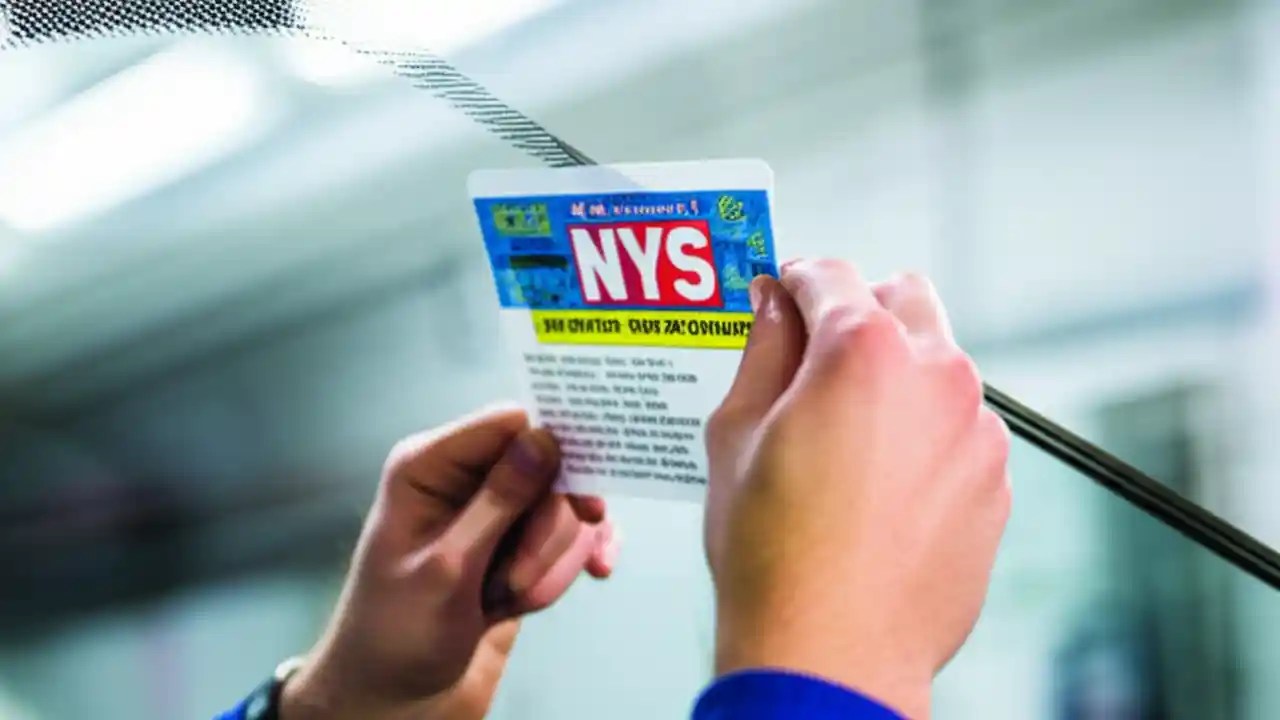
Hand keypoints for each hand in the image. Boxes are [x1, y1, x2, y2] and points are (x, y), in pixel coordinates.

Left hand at [282, 406, 617, 719]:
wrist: (397, 701)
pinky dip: (581, 558)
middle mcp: (465, 481)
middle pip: (549, 470)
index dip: (552, 451)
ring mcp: (498, 516)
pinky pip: (574, 536)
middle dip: (545, 534)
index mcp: (429, 466)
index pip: (509, 423)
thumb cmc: (396, 635)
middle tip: (512, 581)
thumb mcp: (447, 568)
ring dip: (549, 565)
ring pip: (565, 511)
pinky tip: (597, 571)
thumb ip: (498, 501)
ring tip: (503, 603)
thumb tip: (543, 438)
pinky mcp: (522, 547)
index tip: (579, 498)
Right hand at [703, 261, 1010, 718]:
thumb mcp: (735, 436)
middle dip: (858, 311)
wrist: (833, 653)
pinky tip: (881, 485)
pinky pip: (959, 428)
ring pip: (938, 365)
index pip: (828, 274)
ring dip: (897, 374)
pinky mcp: (995, 479)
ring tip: (849, 436)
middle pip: (901, 298)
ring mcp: (976, 428)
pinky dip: (924, 433)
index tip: (780, 295)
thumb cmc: (772, 551)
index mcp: (862, 349)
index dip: (794, 280)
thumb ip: (760, 352)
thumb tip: (774, 307)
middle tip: (816, 355)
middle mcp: (935, 374)